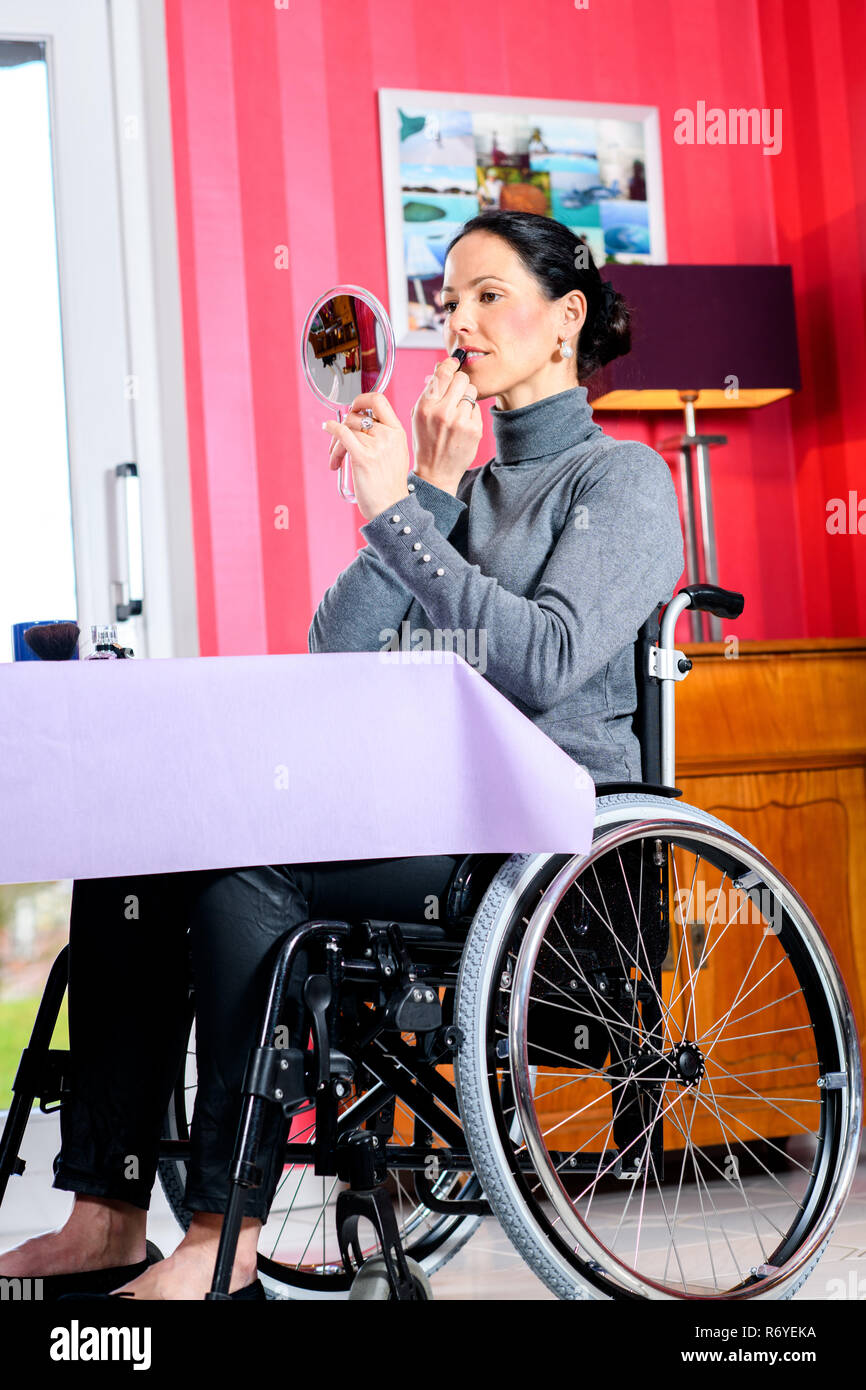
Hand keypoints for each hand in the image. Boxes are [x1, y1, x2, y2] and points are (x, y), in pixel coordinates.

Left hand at [322, 392, 410, 521]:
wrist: (391, 508)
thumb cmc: (389, 485)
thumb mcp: (395, 453)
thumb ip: (383, 436)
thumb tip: (360, 422)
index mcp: (398, 432)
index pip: (379, 400)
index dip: (362, 398)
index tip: (354, 407)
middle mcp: (388, 435)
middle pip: (357, 416)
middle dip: (344, 426)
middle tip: (338, 443)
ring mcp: (377, 446)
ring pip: (348, 428)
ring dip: (335, 442)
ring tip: (335, 459)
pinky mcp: (363, 457)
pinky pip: (343, 434)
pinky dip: (332, 429)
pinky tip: (326, 428)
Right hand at [411, 355, 481, 492]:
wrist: (436, 472)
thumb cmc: (426, 442)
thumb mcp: (418, 415)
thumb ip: (429, 392)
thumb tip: (442, 368)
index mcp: (425, 406)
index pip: (443, 373)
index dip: (450, 364)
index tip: (454, 363)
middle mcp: (442, 412)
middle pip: (461, 379)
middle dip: (460, 382)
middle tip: (456, 393)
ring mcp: (460, 421)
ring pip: (471, 391)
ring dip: (466, 397)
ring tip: (458, 411)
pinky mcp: (474, 429)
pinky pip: (477, 407)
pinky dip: (471, 412)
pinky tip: (463, 424)